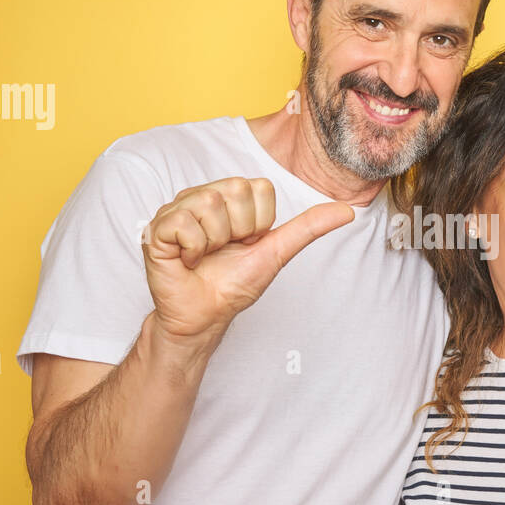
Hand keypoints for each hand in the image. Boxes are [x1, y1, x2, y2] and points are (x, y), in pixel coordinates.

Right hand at [142, 178, 353, 340]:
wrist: (203, 317)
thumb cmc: (234, 285)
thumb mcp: (276, 253)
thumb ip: (309, 229)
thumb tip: (347, 211)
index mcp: (230, 198)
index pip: (258, 187)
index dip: (259, 222)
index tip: (247, 243)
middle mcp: (202, 196)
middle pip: (234, 190)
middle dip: (239, 231)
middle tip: (226, 250)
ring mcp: (177, 210)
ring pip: (208, 204)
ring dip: (214, 242)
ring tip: (205, 256)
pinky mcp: (156, 228)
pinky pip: (183, 223)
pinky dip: (193, 249)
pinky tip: (188, 260)